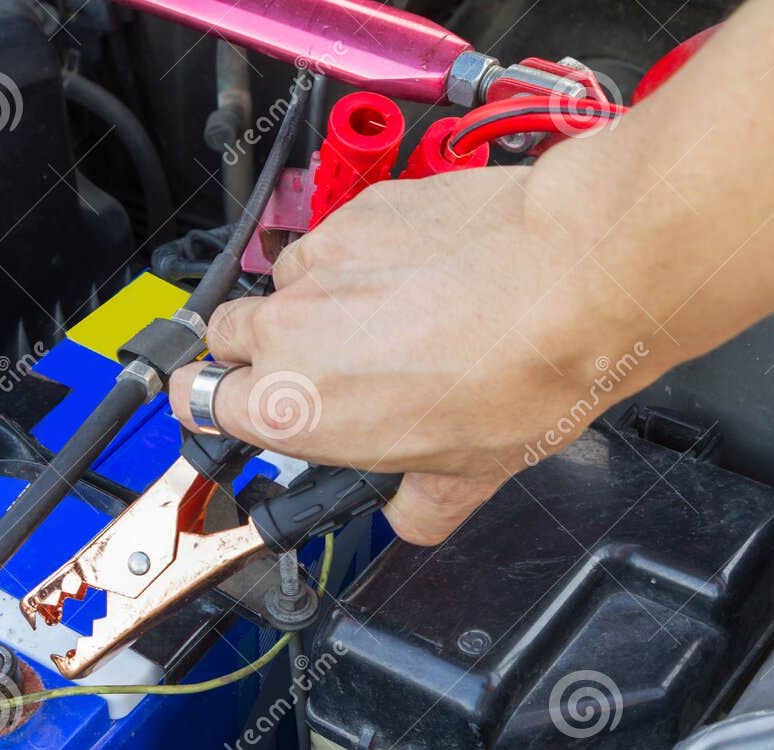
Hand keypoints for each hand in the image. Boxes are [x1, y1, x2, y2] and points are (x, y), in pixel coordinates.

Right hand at [169, 164, 662, 544]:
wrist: (574, 279)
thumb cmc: (519, 376)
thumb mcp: (465, 476)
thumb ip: (417, 504)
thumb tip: (414, 514)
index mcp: (291, 410)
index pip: (200, 404)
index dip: (223, 409)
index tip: (245, 409)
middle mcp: (288, 331)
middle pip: (223, 337)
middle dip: (256, 353)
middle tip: (319, 368)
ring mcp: (321, 263)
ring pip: (284, 284)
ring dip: (314, 303)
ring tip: (382, 318)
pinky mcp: (361, 211)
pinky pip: (336, 238)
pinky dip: (363, 257)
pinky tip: (419, 274)